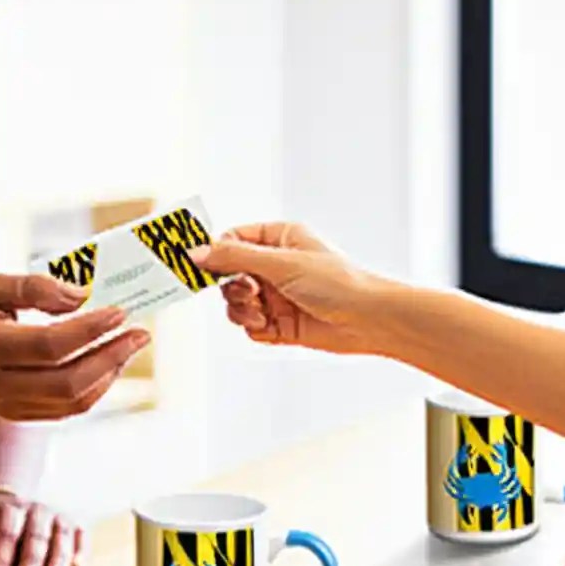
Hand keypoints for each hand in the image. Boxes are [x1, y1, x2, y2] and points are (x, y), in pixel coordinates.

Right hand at [0, 274, 150, 420]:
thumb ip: (32, 287)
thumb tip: (81, 295)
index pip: (48, 346)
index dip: (89, 329)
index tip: (118, 310)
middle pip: (68, 382)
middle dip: (112, 357)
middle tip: (140, 332)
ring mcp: (8, 406)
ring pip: (73, 402)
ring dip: (110, 374)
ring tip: (129, 345)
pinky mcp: (19, 416)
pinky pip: (66, 409)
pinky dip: (95, 388)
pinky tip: (108, 363)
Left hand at [0, 493, 86, 565]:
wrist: (9, 509)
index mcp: (6, 508)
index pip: (5, 532)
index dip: (2, 557)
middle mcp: (33, 508)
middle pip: (34, 533)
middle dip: (32, 559)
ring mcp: (55, 515)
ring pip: (60, 532)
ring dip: (59, 555)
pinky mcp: (72, 523)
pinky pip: (80, 532)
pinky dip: (81, 547)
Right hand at [189, 222, 390, 354]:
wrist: (368, 321)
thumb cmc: (338, 282)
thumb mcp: (280, 262)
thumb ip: (234, 257)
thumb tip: (196, 252)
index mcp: (278, 239)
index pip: (232, 240)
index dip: (215, 253)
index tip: (198, 265)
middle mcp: (275, 266)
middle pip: (229, 274)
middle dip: (232, 286)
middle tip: (249, 291)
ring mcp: (276, 295)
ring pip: (235, 302)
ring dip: (242, 309)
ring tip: (261, 311)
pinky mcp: (279, 322)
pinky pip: (249, 325)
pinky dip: (254, 326)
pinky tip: (271, 325)